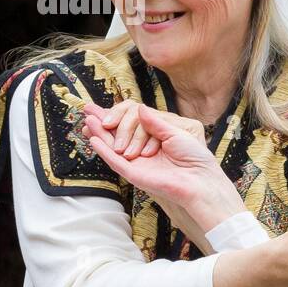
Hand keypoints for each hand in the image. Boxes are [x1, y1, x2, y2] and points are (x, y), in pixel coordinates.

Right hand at [83, 102, 245, 231]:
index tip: (107, 107)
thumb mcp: (176, 133)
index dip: (118, 115)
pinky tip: (94, 139)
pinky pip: (115, 162)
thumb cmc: (194, 157)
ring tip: (88, 119)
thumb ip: (155, 122)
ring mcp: (136, 163)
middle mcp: (141, 151)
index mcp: (152, 139)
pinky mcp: (133, 174)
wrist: (199, 179)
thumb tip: (139, 107)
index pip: (131, 123)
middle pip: (117, 134)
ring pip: (112, 146)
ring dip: (99, 133)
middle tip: (88, 110)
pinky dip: (104, 150)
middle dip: (101, 122)